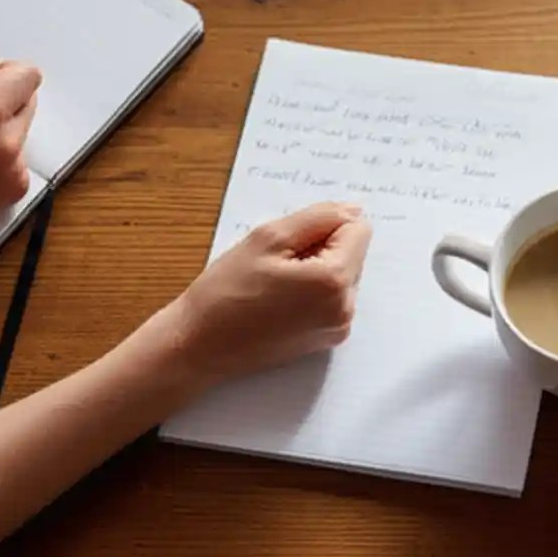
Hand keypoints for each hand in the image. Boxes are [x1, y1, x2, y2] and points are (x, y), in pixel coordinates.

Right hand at [0, 44, 39, 263]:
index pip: (27, 74)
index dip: (2, 74)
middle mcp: (8, 144)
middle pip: (28, 100)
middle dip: (1, 100)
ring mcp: (16, 169)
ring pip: (22, 129)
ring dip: (0, 129)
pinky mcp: (17, 188)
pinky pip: (19, 156)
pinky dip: (0, 156)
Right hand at [147, 203, 372, 383]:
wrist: (200, 346)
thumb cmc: (226, 291)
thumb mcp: (269, 238)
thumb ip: (319, 218)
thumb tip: (354, 210)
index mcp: (334, 281)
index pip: (358, 228)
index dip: (323, 226)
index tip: (289, 244)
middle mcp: (346, 308)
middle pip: (353, 253)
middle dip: (321, 248)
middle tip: (277, 265)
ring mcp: (339, 328)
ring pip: (344, 274)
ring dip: (316, 269)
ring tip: (276, 284)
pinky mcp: (328, 339)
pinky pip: (334, 298)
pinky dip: (314, 290)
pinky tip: (280, 300)